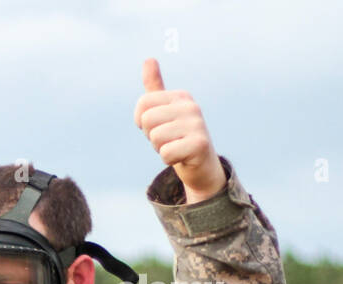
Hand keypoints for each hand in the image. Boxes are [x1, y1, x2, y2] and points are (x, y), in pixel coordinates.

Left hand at [134, 58, 225, 204]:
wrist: (200, 165)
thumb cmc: (177, 136)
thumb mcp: (164, 111)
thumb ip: (154, 88)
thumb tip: (148, 59)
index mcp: (180, 96)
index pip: (142, 104)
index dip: (142, 122)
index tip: (158, 127)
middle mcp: (191, 106)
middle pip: (147, 121)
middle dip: (151, 136)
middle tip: (168, 140)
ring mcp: (197, 124)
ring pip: (155, 138)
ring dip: (160, 149)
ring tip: (175, 147)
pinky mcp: (200, 144)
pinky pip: (165, 153)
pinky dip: (169, 160)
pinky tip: (181, 157)